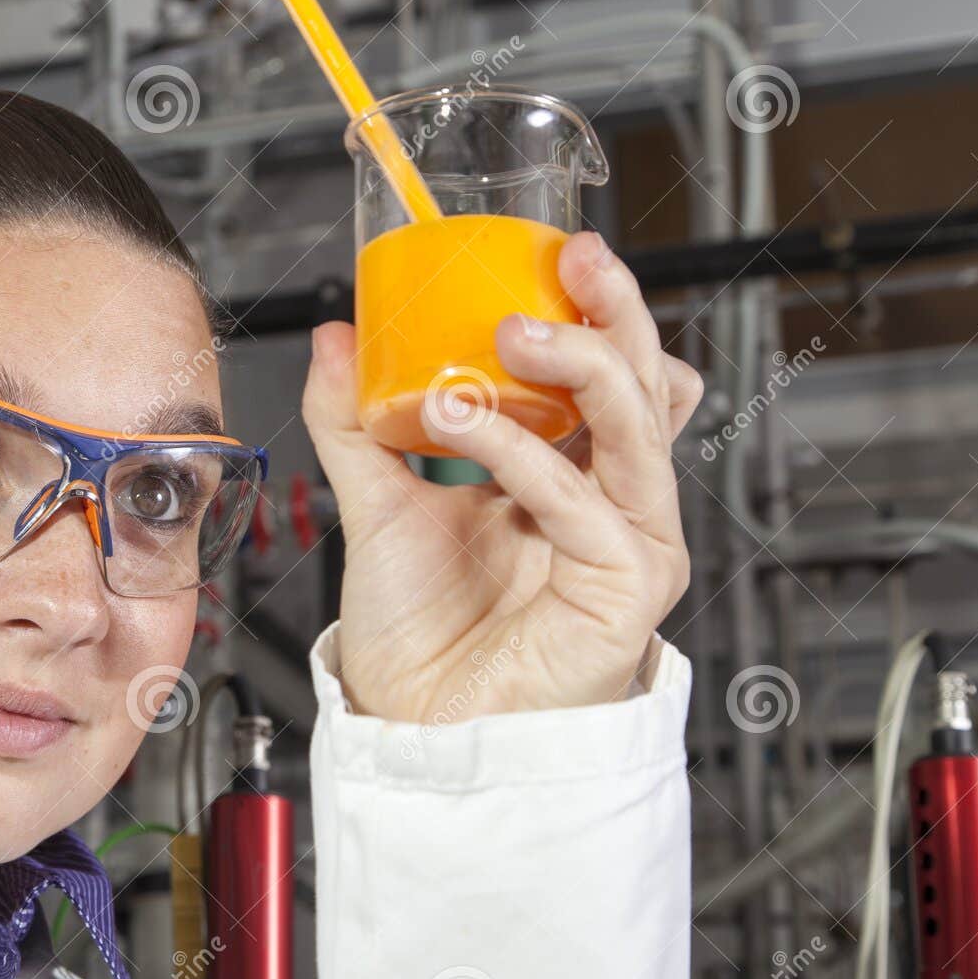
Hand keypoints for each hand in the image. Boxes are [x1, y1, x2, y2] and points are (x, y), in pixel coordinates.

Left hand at [300, 229, 702, 722]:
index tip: (561, 252)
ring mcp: (627, 545)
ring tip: (508, 332)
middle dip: (614, 314)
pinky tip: (466, 423)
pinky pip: (583, 503)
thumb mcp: (377, 503)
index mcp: (567, 476)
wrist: (410, 726)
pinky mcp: (625, 590)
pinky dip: (523, 454)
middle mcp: (610, 504)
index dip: (599, 312)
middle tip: (575, 259)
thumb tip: (334, 339)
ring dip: (578, 367)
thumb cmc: (416, 632)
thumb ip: (356, 422)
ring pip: (635, 430)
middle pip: (643, 387)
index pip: (609, 376)